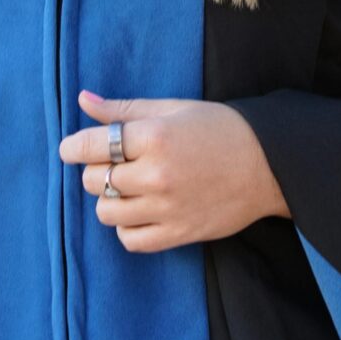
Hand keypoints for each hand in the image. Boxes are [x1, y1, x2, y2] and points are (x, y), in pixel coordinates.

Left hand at [57, 88, 288, 252]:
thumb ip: (124, 109)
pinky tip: (140, 211)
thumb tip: (83, 100)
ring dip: (109, 199)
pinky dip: (126, 228)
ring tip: (129, 188)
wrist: (269, 165)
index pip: (91, 145)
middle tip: (116, 164)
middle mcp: (157, 174)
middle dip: (97, 170)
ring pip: (106, 212)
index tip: (71, 149)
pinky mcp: (178, 233)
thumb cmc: (220, 129)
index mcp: (154, 136)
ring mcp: (166, 208)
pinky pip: (129, 240)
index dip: (74, 147)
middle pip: (93, 180)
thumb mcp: (172, 109)